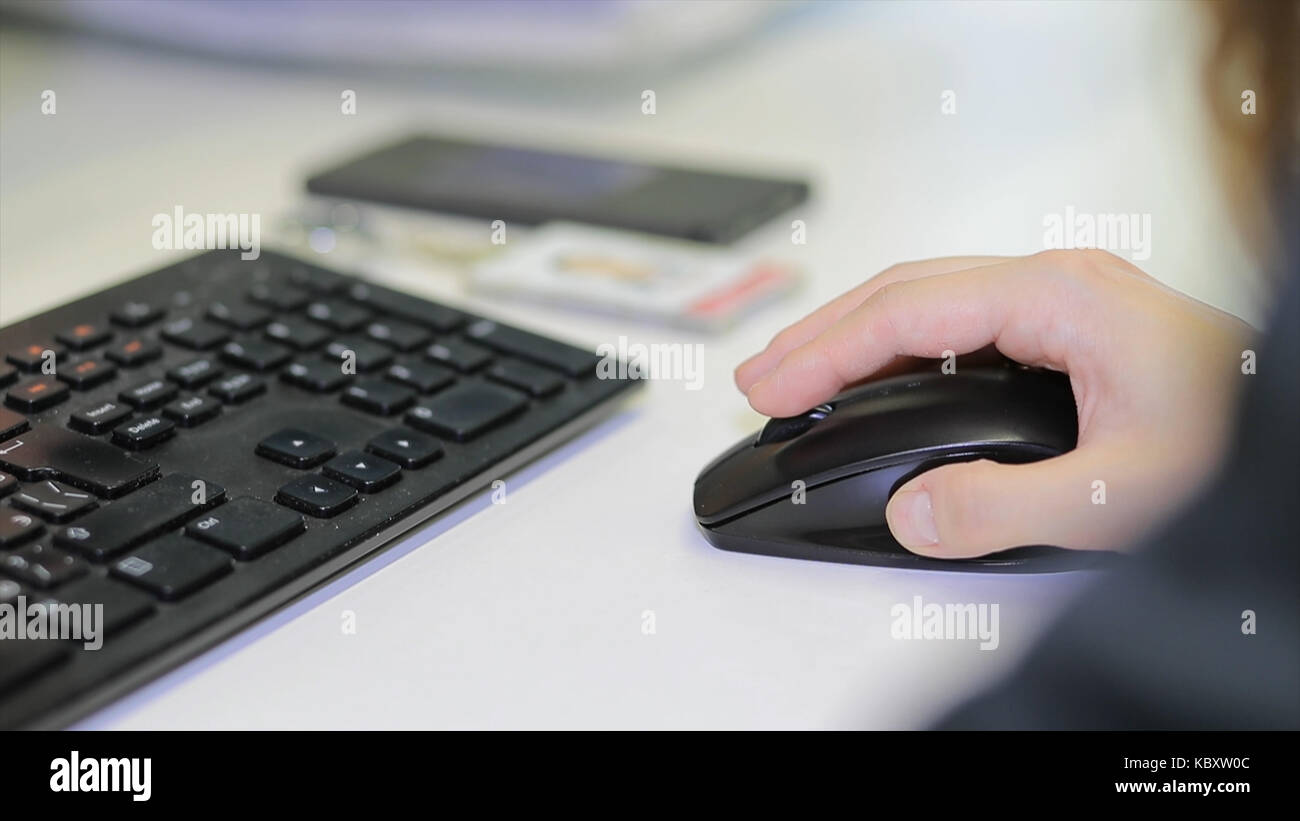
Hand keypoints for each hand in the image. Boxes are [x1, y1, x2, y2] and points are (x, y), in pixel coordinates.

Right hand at [734, 250, 1254, 558]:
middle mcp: (1055, 284)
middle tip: (758, 383)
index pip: (907, 313)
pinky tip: (876, 381)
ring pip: (926, 303)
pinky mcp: (1065, 326)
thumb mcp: (1119, 492)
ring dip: (854, 339)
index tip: (771, 390)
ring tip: (798, 380)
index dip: (825, 351)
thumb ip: (1004, 506)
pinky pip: (958, 324)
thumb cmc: (1239, 440)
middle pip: (902, 292)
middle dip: (821, 335)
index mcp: (1061, 297)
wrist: (1296, 431)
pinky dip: (899, 352)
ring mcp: (1060, 300)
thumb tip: (910, 512)